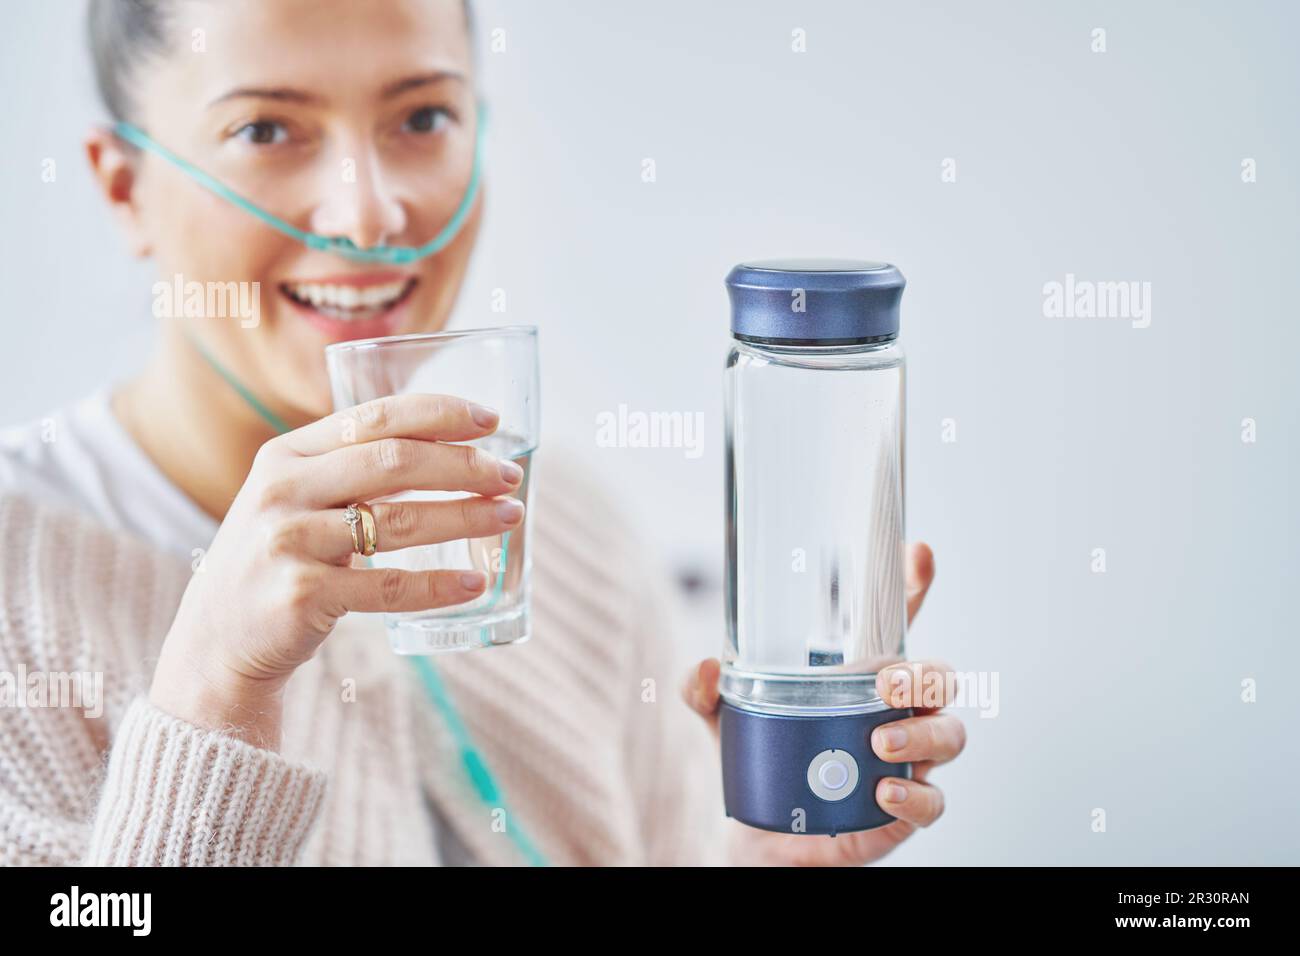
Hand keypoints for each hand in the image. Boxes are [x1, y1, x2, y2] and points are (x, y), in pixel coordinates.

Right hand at [149, 394, 525, 748]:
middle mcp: (282, 489)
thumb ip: (352, 469)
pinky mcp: (300, 597)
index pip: (375, 417)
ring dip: (465, 517)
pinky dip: (437, 586)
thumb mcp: (297, 498)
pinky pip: (386, 587)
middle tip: (510, 476)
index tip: (492, 420)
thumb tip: (454, 449)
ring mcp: (288, 543)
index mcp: (287, 453)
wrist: (217, 638)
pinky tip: (474, 582)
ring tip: (508, 518)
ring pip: (397, 521)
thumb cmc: (280, 558)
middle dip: (463, 465)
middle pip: (393, 462)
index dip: (440, 414)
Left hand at [684, 542, 965, 865]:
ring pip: (950, 733)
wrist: (757, 837)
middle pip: (940, 677)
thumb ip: (706, 690)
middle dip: (925, 674)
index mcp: (858, 677)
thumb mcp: (724, 719)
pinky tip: (880, 792)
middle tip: (886, 683)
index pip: (896, 624)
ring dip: (923, 733)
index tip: (916, 553)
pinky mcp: (902, 809)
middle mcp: (892, 712)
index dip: (913, 585)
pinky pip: (932, 801)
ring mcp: (905, 759)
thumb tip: (706, 668)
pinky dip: (914, 796)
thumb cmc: (758, 760)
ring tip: (879, 741)